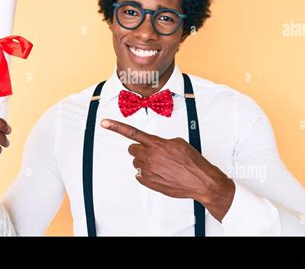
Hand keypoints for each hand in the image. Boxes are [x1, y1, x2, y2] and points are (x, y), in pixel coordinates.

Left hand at [100, 119, 234, 220]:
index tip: (104, 122)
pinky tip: (160, 174)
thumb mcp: (179, 143)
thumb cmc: (192, 162)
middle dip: (140, 149)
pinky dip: (147, 173)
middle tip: (153, 153)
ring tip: (162, 165)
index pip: (132, 132)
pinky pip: (139, 175)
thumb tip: (155, 146)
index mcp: (157, 144)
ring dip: (145, 162)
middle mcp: (150, 157)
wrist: (200, 181)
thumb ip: (162, 142)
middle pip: (133, 149)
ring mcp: (148, 171)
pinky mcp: (148, 182)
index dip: (116, 126)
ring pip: (137, 162)